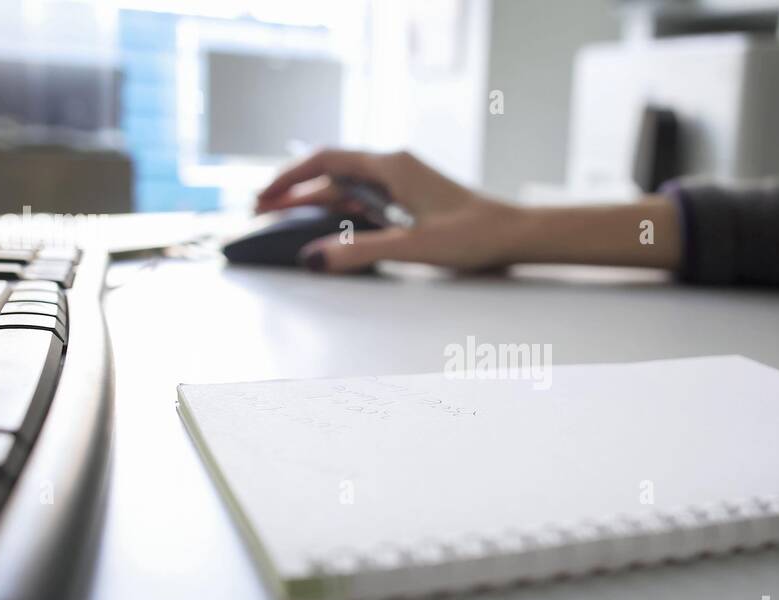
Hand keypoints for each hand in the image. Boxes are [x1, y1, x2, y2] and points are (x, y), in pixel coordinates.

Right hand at [254, 149, 523, 272]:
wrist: (518, 235)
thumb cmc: (476, 235)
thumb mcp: (413, 247)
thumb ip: (360, 253)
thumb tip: (313, 260)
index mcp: (392, 167)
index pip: (326, 160)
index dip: (289, 178)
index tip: (262, 197)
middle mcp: (394, 169)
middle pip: (331, 175)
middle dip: (294, 193)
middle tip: (260, 213)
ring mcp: (403, 185)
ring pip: (347, 190)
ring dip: (315, 205)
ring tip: (282, 223)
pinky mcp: (411, 202)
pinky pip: (366, 203)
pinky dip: (341, 214)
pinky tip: (326, 231)